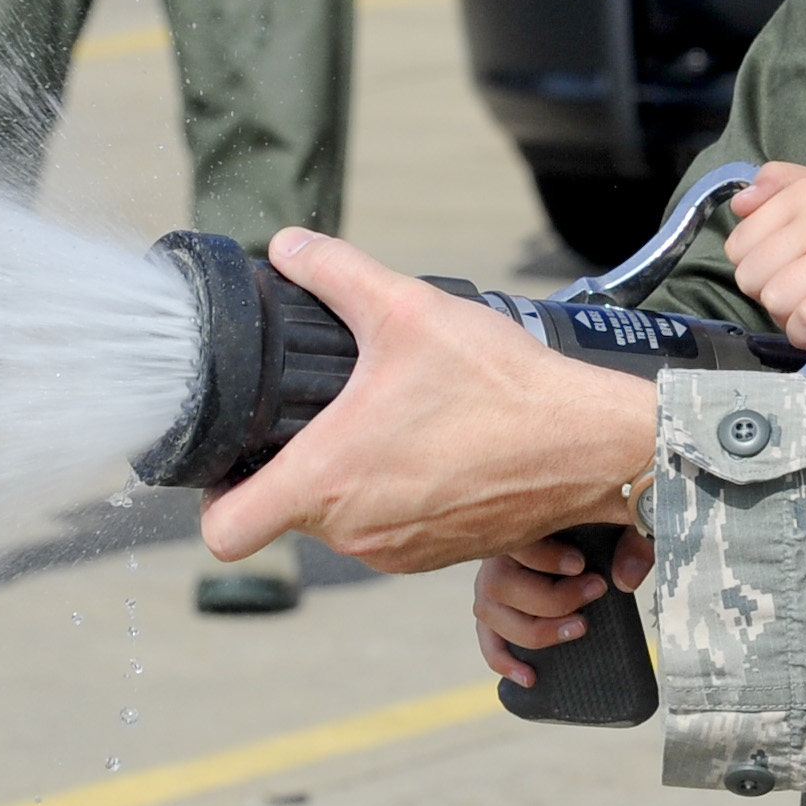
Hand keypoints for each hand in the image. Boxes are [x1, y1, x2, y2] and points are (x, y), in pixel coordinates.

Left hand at [199, 230, 660, 570]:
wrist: (589, 445)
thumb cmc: (502, 387)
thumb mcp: (408, 308)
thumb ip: (336, 272)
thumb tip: (289, 246)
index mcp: (328, 480)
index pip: (225, 531)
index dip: (215, 494)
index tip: (235, 458)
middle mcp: (354, 530)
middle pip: (285, 512)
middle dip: (298, 465)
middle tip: (332, 411)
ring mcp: (397, 552)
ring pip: (341, 522)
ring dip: (351, 481)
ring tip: (391, 425)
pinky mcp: (438, 558)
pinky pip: (389, 532)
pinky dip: (396, 497)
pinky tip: (430, 450)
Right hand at [469, 531, 653, 687]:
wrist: (592, 529)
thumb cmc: (603, 519)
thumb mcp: (626, 518)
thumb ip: (634, 541)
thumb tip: (625, 580)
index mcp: (523, 524)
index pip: (514, 541)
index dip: (544, 557)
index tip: (580, 565)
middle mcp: (498, 554)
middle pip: (500, 584)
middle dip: (552, 599)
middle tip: (596, 593)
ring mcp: (491, 584)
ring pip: (490, 614)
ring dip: (534, 630)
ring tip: (580, 628)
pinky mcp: (496, 611)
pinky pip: (487, 639)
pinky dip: (503, 661)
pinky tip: (530, 678)